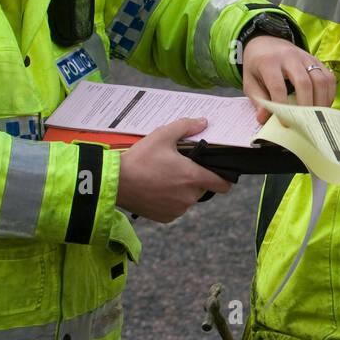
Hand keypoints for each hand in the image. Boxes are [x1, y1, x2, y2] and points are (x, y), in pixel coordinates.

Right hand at [116, 118, 232, 222]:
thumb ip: (186, 127)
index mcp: (192, 177)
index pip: (223, 184)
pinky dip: (170, 200)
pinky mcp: (165, 217)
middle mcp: (188, 197)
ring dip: (182, 189)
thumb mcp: (163, 135)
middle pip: (203, 188)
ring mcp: (177, 209)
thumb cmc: (140, 158)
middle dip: (195, 178)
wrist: (115, 182)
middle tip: (178, 167)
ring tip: (164, 176)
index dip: (224, 178)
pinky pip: (176, 208)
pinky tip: (157, 188)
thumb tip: (203, 122)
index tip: (219, 172)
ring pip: (188, 198)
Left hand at [241, 35, 335, 121]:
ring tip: (317, 117)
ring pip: (320, 80)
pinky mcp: (316, 60)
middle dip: (306, 105)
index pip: (278, 86)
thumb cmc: (258, 65)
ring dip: (321, 101)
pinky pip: (328, 77)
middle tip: (305, 123)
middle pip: (304, 82)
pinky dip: (329, 94)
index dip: (282, 106)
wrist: (266, 41)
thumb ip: (257, 99)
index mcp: (269, 62)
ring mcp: (305, 57)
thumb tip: (263, 118)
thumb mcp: (249, 80)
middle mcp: (289, 57)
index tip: (285, 123)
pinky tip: (323, 106)